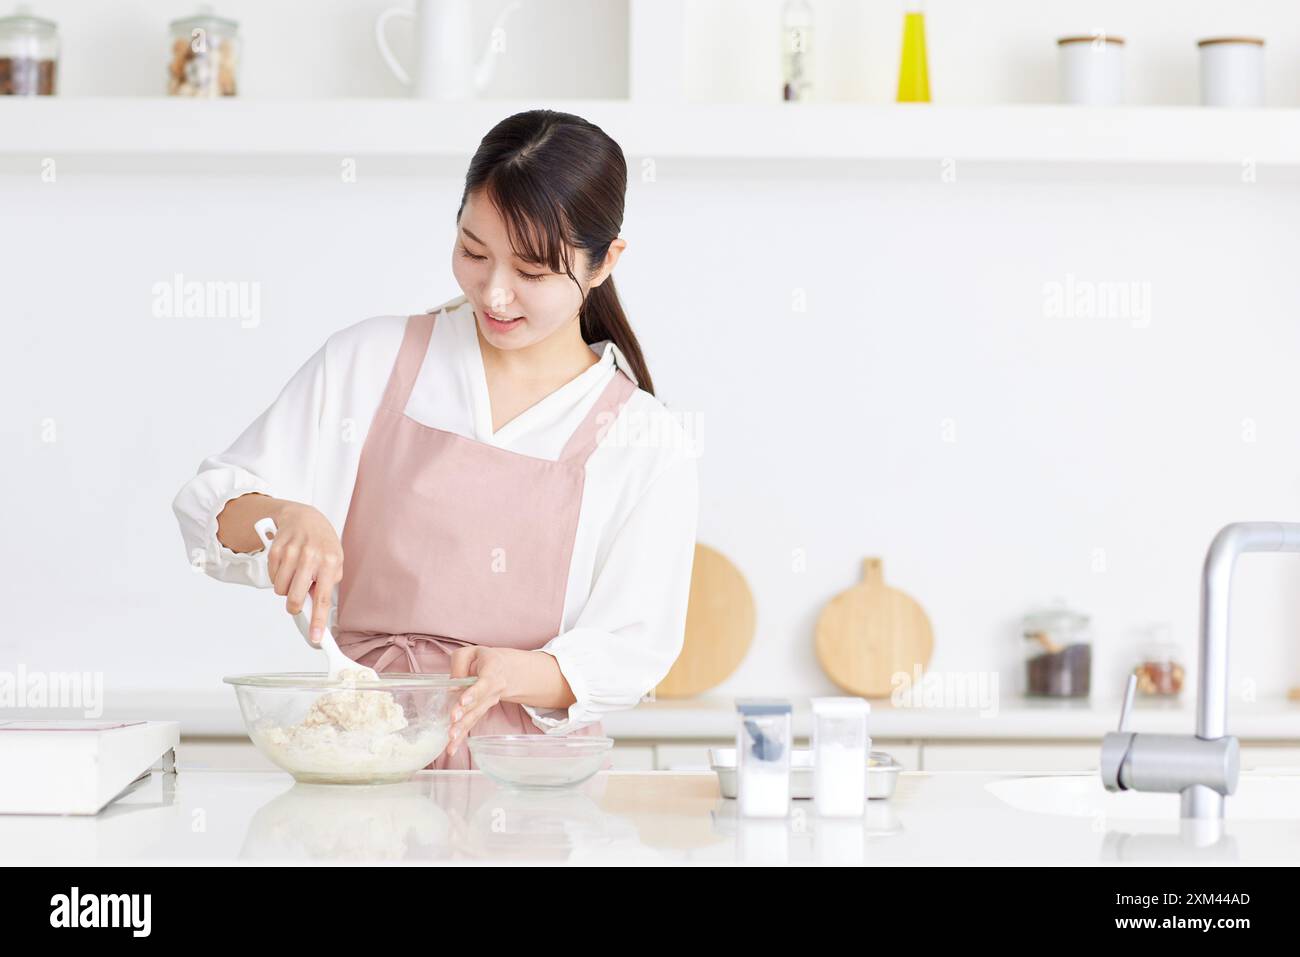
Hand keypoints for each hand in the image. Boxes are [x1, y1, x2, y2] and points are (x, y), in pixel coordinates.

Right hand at [262, 501, 343, 645]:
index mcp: (330, 562)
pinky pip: (272, 578)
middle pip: (295, 597)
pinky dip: (278, 577)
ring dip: (286, 589)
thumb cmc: (322, 543)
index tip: (316, 638)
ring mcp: (291, 553)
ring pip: (280, 590)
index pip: (323, 598)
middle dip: (294, 606)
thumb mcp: (335, 560)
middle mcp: (310, 557)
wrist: (304, 517)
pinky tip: (287, 566)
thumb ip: (329, 583)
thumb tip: (317, 607)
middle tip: (297, 601)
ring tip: (295, 575)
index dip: (318, 621)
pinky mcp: (275, 550)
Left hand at [445, 646, 516, 757]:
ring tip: (450, 740)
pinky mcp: (481, 712)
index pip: (483, 683)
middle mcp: (493, 690)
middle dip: (465, 716)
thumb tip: (452, 686)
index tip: (462, 701)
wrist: (506, 671)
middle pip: (478, 705)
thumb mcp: (472, 652)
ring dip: (462, 730)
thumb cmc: (485, 660)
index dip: (473, 692)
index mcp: (492, 671)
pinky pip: (471, 725)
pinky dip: (461, 738)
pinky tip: (451, 749)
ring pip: (475, 718)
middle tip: (452, 724)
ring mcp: (488, 703)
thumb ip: (459, 664)